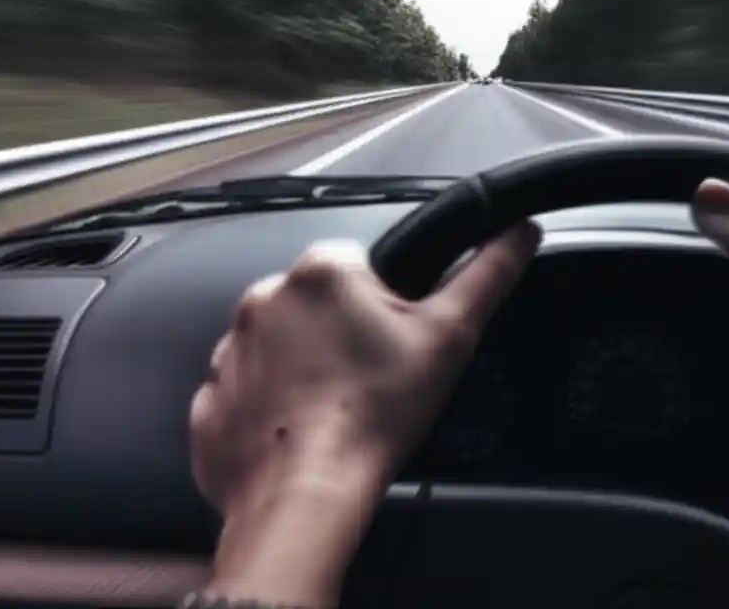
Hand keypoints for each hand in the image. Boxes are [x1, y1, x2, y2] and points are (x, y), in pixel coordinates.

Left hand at [189, 223, 539, 605]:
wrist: (306, 495)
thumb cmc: (375, 415)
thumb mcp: (450, 337)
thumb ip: (487, 275)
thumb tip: (519, 233)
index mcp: (322, 271)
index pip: (355, 263)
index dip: (381, 302)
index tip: (391, 341)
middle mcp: (262, 299)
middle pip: (312, 305)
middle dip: (337, 335)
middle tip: (368, 381)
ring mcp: (228, 352)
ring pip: (275, 349)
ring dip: (298, 370)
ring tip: (332, 412)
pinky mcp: (208, 401)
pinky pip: (242, 395)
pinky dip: (266, 411)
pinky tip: (297, 435)